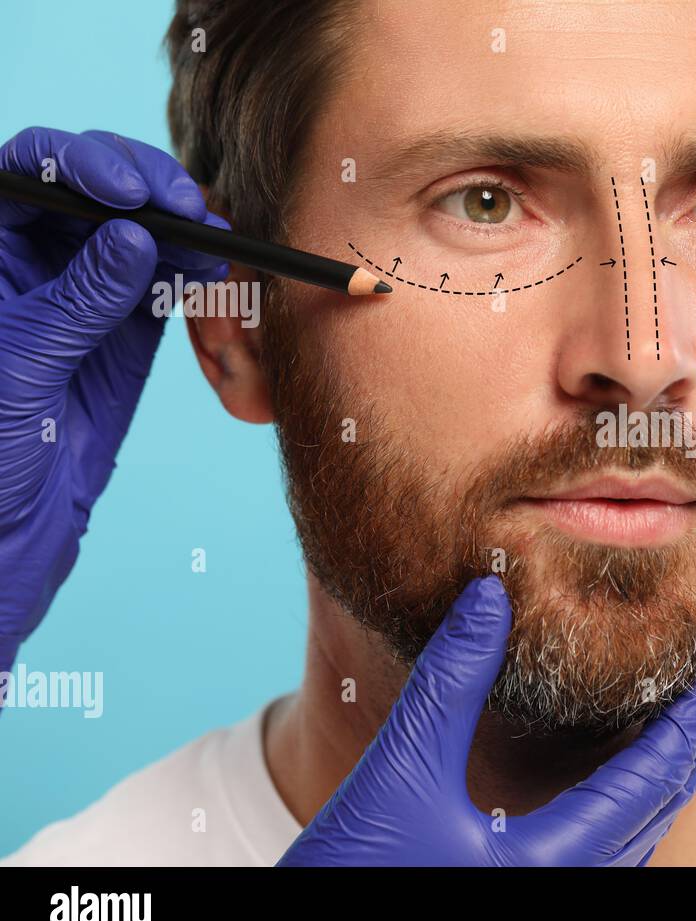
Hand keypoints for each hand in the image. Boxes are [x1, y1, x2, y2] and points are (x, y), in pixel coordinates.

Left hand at [0, 127, 228, 672]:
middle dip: (145, 187)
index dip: (76, 162)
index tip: (125, 192)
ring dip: (180, 226)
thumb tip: (133, 234)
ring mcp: (83, 289)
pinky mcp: (125, 327)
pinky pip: (165, 278)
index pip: (23, 170)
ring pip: (138, 227)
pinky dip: (194, 270)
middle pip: (90, 185)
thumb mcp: (22, 368)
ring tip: (216, 243)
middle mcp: (28, 256)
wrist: (8, 526)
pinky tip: (215, 272)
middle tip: (190, 210)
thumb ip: (78, 299)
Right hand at [277, 576, 695, 865]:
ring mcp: (558, 902)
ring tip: (681, 694)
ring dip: (671, 756)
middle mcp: (576, 892)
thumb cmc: (352, 876)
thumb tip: (491, 593)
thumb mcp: (399, 774)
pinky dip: (633, 792)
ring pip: (645, 828)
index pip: (662, 766)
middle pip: (669, 798)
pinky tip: (617, 763)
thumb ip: (449, 684)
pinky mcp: (530, 899)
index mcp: (558, 865)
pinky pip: (613, 847)